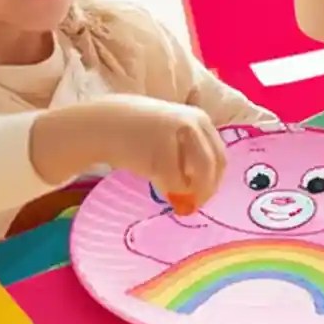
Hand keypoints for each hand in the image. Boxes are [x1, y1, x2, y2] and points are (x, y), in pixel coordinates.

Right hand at [96, 96, 227, 205]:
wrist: (104, 124)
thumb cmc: (138, 130)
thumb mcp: (172, 129)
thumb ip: (191, 150)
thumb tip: (207, 184)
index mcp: (200, 119)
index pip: (219, 155)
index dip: (215, 178)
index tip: (205, 193)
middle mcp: (193, 125)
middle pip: (212, 167)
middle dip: (206, 189)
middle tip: (194, 204)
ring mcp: (178, 138)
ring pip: (197, 177)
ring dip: (190, 192)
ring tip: (176, 197)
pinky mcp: (162, 152)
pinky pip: (175, 182)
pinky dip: (170, 189)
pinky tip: (158, 185)